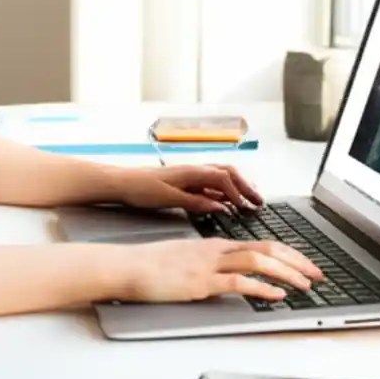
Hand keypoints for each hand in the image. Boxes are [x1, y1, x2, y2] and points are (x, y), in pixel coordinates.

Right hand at [112, 238, 323, 302]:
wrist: (127, 266)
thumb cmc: (150, 265)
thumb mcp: (186, 258)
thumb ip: (208, 262)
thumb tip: (226, 272)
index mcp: (215, 244)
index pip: (260, 243)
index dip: (288, 253)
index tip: (304, 264)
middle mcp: (216, 250)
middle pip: (267, 248)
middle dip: (297, 261)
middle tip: (317, 273)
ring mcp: (209, 265)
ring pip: (258, 260)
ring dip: (286, 273)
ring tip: (304, 285)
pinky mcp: (200, 282)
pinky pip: (238, 282)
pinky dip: (262, 288)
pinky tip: (275, 295)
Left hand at [117, 164, 265, 213]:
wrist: (120, 182)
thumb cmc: (140, 189)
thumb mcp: (168, 198)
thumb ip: (196, 202)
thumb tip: (221, 207)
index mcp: (192, 172)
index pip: (223, 179)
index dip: (238, 193)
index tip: (247, 208)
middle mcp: (194, 170)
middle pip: (228, 173)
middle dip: (246, 186)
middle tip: (259, 202)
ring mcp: (190, 175)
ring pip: (221, 177)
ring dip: (237, 187)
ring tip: (249, 201)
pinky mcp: (184, 182)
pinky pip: (210, 184)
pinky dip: (223, 192)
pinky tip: (227, 202)